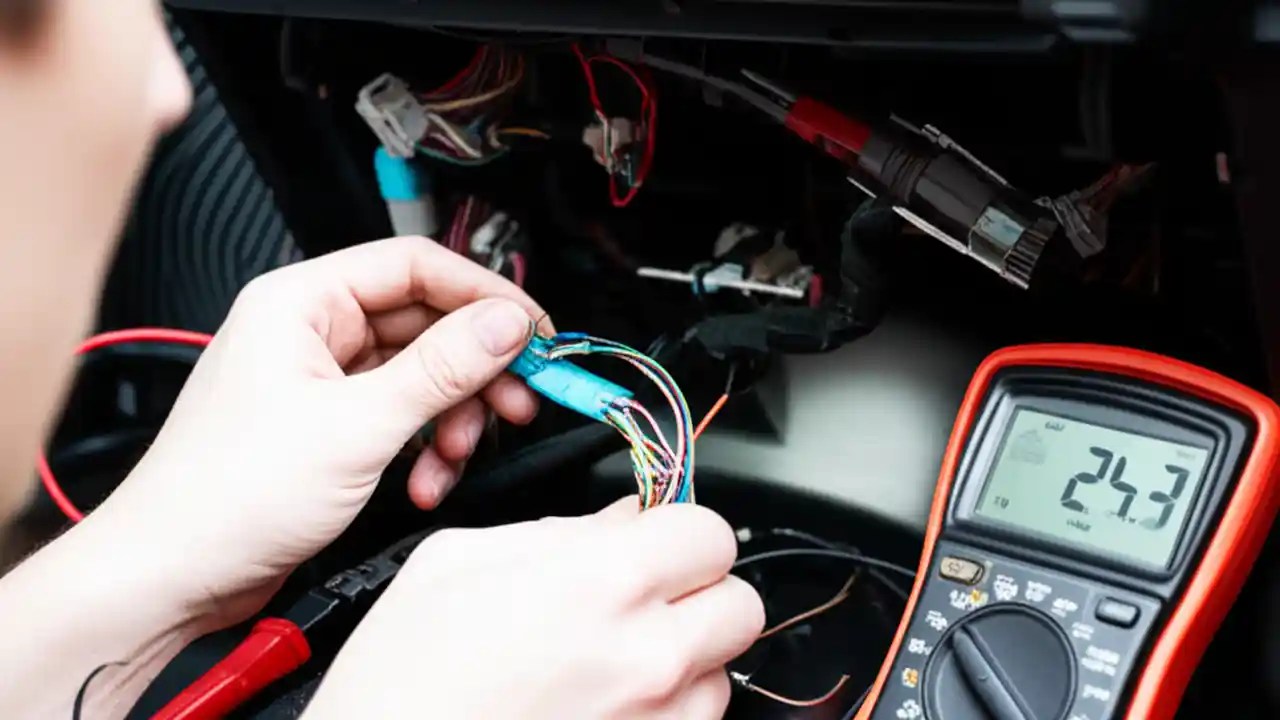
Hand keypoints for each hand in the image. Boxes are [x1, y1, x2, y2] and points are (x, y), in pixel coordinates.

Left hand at [93, 237, 548, 624]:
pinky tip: (425, 480)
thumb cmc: (226, 496)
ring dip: (452, 418)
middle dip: (475, 369)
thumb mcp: (357, 426)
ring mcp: (322, 380)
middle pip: (427, 323)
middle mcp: (311, 330)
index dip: (484, 295)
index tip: (534, 332)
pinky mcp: (330, 425)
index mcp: (301, 301)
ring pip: (421, 375)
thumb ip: (442, 369)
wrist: (172, 575)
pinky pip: (401, 415)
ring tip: (457, 455)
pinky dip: (425, 447)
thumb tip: (505, 324)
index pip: (416, 266)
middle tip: (520, 398)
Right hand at [306, 499, 764, 718]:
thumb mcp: (459, 560)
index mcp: (602, 582)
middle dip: (698, 592)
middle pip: (741, 602)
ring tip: (617, 662)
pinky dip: (667, 712)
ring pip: (723, 672)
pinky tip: (609, 704)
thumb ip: (562, 531)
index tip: (656, 541)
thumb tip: (624, 519)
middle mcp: (646, 657)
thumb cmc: (399, 680)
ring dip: (686, 659)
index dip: (680, 530)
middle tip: (648, 597)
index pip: (710, 532)